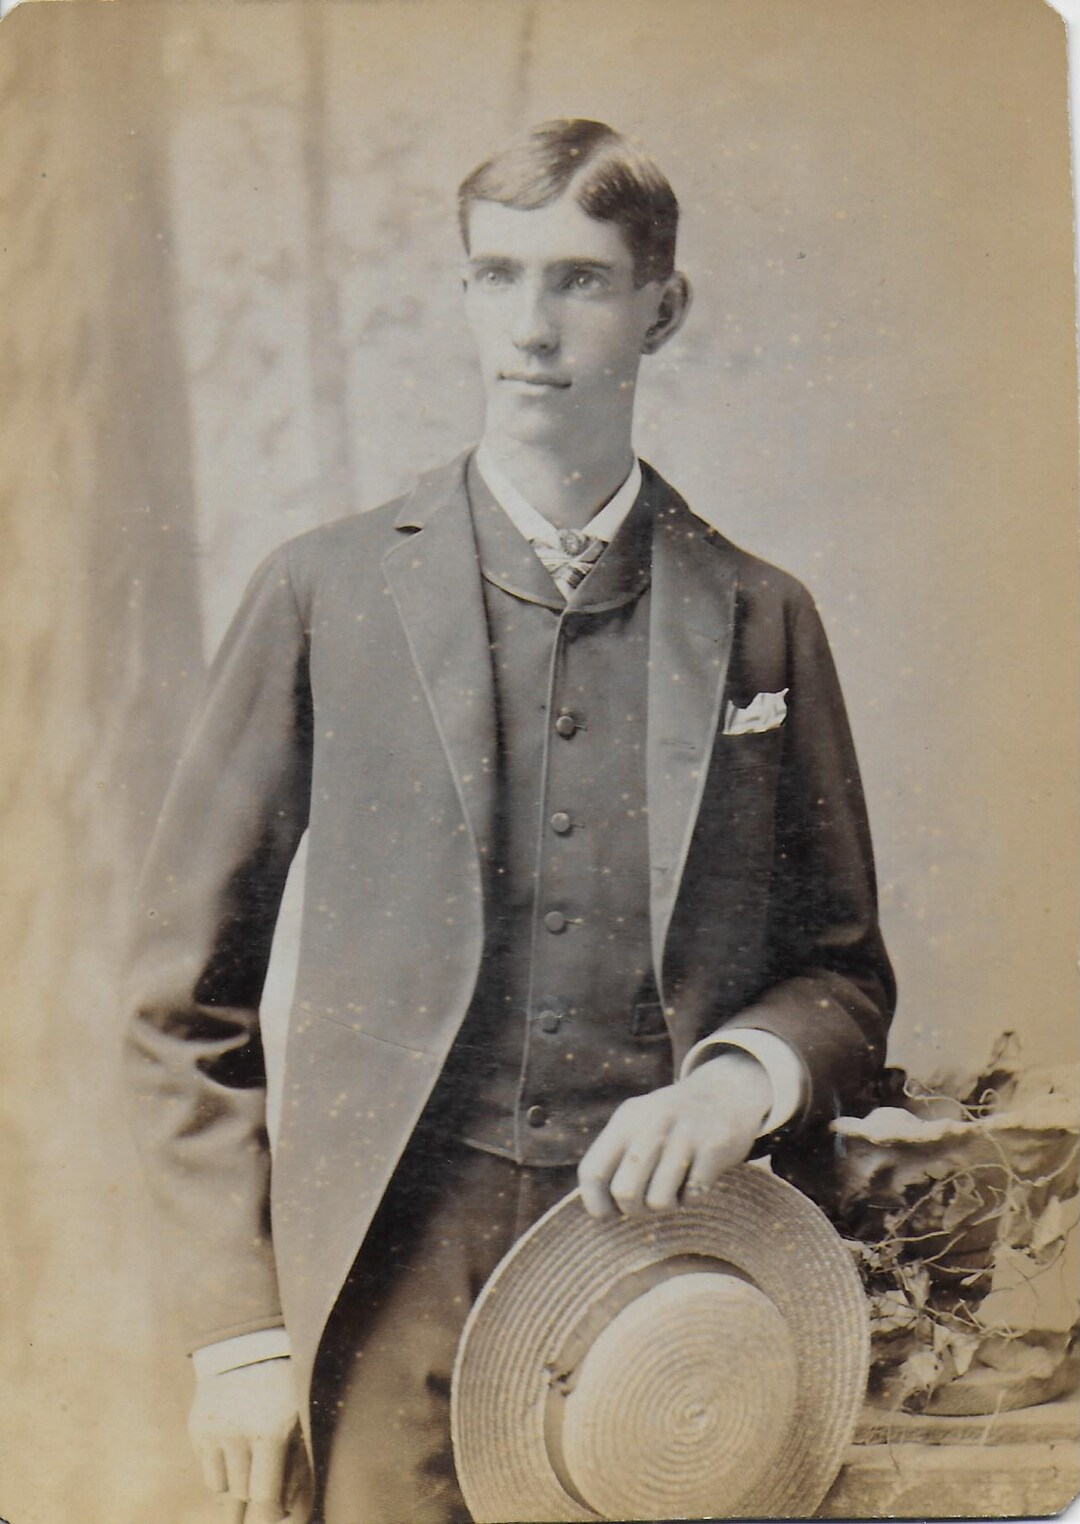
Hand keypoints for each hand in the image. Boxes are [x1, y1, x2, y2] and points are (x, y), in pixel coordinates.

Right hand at [188, 1358, 309, 1520]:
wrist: (249, 1349)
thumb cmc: (285, 1392)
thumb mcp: (301, 1424)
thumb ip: (300, 1472)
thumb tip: (291, 1519)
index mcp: (272, 1430)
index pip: (264, 1498)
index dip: (268, 1517)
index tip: (273, 1519)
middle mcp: (238, 1432)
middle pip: (243, 1495)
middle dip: (254, 1505)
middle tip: (262, 1503)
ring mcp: (213, 1432)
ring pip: (223, 1490)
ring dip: (239, 1487)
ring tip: (252, 1464)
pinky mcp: (197, 1431)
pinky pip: (209, 1473)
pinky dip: (222, 1473)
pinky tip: (235, 1451)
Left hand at [577, 1049, 771, 1219]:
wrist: (726, 1094)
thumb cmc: (670, 1123)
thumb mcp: (638, 1123)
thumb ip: (614, 1157)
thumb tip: (597, 1209)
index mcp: (625, 1120)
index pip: (592, 1172)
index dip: (594, 1203)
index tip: (607, 1214)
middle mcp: (651, 1125)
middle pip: (625, 1193)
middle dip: (634, 1211)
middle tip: (645, 1205)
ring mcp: (683, 1136)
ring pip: (659, 1201)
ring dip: (665, 1205)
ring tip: (672, 1189)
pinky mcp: (713, 1148)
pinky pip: (692, 1195)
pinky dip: (691, 1196)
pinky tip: (694, 1178)